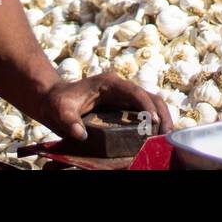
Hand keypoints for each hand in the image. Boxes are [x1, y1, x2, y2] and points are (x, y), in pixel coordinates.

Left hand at [37, 72, 173, 142]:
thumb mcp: (60, 111)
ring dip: (162, 118)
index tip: (153, 121)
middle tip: (166, 133)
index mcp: (109, 83)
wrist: (54, 100)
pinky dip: (155, 123)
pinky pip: (145, 113)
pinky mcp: (124, 108)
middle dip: (161, 113)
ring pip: (151, 104)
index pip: (134, 91)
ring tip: (166, 137)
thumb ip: (69, 121)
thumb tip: (80, 134)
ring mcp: (124, 98)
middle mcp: (120, 88)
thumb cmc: (57, 103)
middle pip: (149, 96)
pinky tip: (156, 137)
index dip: (146, 105)